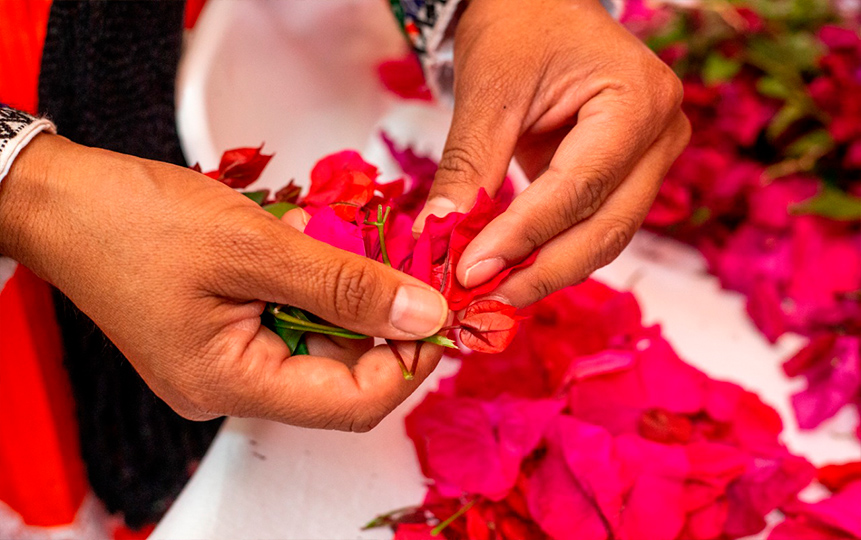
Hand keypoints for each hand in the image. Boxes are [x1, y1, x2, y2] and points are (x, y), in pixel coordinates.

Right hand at [0, 134, 448, 430]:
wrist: (61, 200)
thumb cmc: (135, 220)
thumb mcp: (255, 247)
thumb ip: (346, 284)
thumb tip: (424, 313)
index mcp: (229, 384)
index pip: (351, 404)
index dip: (407, 362)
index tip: (439, 311)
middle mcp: (230, 387)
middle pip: (340, 379)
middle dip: (385, 326)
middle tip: (415, 270)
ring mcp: (226, 363)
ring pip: (321, 348)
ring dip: (354, 302)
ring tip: (372, 250)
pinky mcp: (224, 335)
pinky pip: (293, 325)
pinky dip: (321, 291)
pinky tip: (327, 251)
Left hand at [414, 0, 689, 306]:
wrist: (539, 6)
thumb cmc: (519, 28)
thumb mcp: (488, 94)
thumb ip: (469, 167)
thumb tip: (439, 237)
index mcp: (637, 101)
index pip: (577, 189)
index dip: (522, 238)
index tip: (468, 273)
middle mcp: (661, 134)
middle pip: (605, 228)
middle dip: (540, 272)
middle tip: (481, 304)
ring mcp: (652, 159)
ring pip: (603, 237)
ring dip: (545, 271)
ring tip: (489, 297)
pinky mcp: (628, 176)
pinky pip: (592, 226)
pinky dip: (550, 252)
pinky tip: (508, 271)